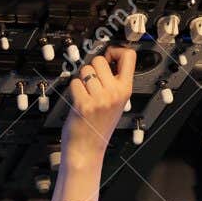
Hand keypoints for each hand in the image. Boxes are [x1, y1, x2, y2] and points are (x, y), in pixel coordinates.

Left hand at [53, 47, 136, 200]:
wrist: (87, 150)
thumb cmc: (98, 127)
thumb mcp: (115, 103)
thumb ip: (114, 81)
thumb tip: (106, 57)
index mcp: (125, 90)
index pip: (129, 56)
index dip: (115, 50)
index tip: (108, 56)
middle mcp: (115, 93)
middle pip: (100, 59)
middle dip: (92, 67)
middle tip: (91, 84)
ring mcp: (100, 98)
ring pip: (85, 69)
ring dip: (81, 79)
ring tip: (85, 94)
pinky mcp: (84, 103)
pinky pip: (75, 82)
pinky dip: (73, 89)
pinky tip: (78, 101)